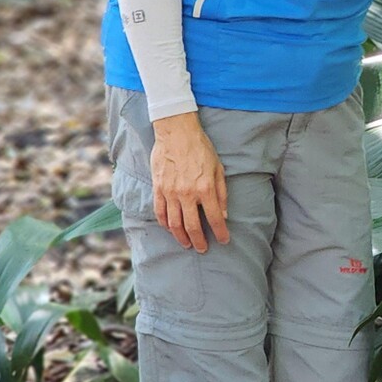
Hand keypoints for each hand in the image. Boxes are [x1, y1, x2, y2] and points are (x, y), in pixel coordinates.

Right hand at [149, 113, 229, 252]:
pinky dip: (165, 224)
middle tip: (203, 249)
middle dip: (199, 241)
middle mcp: (187, 194)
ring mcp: (170, 192)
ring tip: (187, 244)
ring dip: (181, 237)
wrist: (176, 133)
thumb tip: (224, 214)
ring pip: (174, 223)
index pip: (214, 218)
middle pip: (192, 226)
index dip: (220, 232)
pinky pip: (160, 212)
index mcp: (205, 188)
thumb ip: (221, 193)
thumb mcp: (218, 168)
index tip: (224, 241)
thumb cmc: (201, 148)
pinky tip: (170, 229)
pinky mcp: (158, 188)